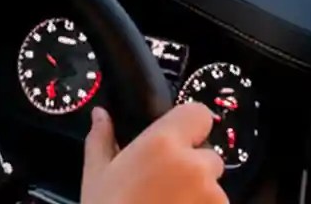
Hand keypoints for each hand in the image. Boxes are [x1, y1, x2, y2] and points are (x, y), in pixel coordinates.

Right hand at [81, 103, 226, 203]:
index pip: (198, 114)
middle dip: (193, 169)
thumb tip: (100, 115)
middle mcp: (194, 165)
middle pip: (208, 156)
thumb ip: (102, 139)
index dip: (190, 126)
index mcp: (162, 143)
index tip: (177, 141)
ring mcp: (212, 197)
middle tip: (165, 187)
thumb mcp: (97, 175)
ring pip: (214, 188)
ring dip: (199, 196)